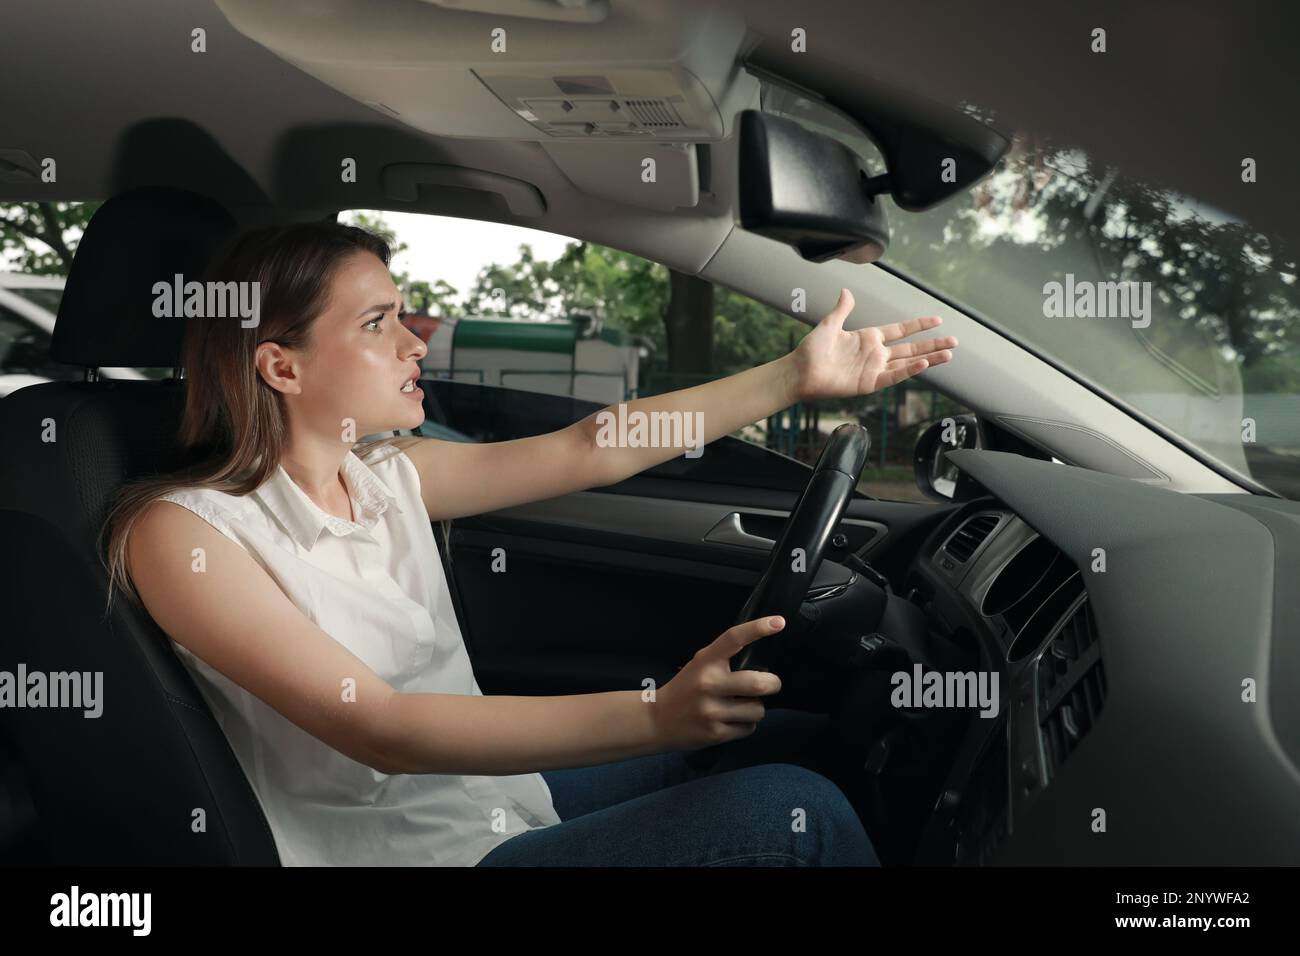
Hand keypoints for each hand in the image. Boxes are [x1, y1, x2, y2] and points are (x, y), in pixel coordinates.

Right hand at [651, 616, 785, 751]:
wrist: (656, 720)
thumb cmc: (685, 689)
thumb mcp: (699, 665)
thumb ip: (723, 659)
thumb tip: (760, 654)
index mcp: (706, 662)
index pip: (734, 639)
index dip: (758, 628)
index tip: (778, 622)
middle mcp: (709, 684)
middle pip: (758, 683)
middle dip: (773, 684)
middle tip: (771, 684)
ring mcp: (712, 711)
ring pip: (758, 709)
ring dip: (756, 708)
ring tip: (742, 706)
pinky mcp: (715, 734)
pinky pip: (749, 728)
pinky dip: (746, 724)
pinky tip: (731, 721)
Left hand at [791, 288, 957, 401]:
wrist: (800, 372)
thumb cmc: (811, 349)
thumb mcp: (829, 324)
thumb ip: (842, 309)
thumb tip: (847, 291)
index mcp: (868, 337)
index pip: (900, 330)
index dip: (918, 325)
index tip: (937, 319)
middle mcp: (875, 353)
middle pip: (911, 347)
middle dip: (933, 344)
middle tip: (954, 341)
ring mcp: (874, 369)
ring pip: (908, 362)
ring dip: (928, 358)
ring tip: (949, 353)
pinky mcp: (869, 383)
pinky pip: (893, 376)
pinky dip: (909, 370)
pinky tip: (924, 363)